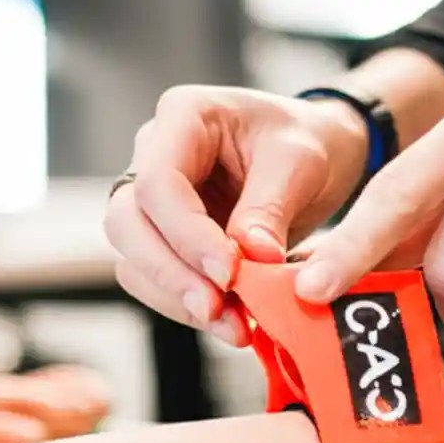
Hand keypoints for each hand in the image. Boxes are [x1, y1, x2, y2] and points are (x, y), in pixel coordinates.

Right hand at [107, 86, 368, 345]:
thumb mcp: (300, 162)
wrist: (316, 156)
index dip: (187, 234)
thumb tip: (252, 259)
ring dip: (177, 299)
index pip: (158, 181)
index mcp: (183, 117)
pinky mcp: (164, 238)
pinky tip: (229, 322)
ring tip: (234, 326)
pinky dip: (186, 307)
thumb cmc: (306, 141)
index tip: (230, 273)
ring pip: (133, 258)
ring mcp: (152, 200)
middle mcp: (153, 155)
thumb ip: (269, 208)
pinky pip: (155, 279)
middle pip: (127, 222)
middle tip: (217, 309)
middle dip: (171, 273)